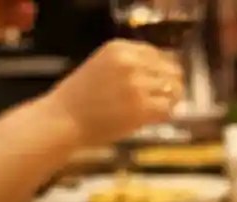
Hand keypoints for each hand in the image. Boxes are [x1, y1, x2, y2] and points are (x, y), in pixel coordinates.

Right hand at [38, 40, 182, 145]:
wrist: (63, 119)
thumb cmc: (80, 97)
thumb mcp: (103, 66)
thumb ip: (130, 64)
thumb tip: (165, 72)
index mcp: (119, 48)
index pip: (157, 54)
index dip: (162, 70)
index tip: (160, 81)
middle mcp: (130, 62)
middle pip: (171, 70)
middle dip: (171, 85)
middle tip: (165, 98)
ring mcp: (137, 85)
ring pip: (173, 90)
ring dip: (169, 101)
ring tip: (157, 109)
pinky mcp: (141, 108)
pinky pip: (168, 109)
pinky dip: (165, 114)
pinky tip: (153, 118)